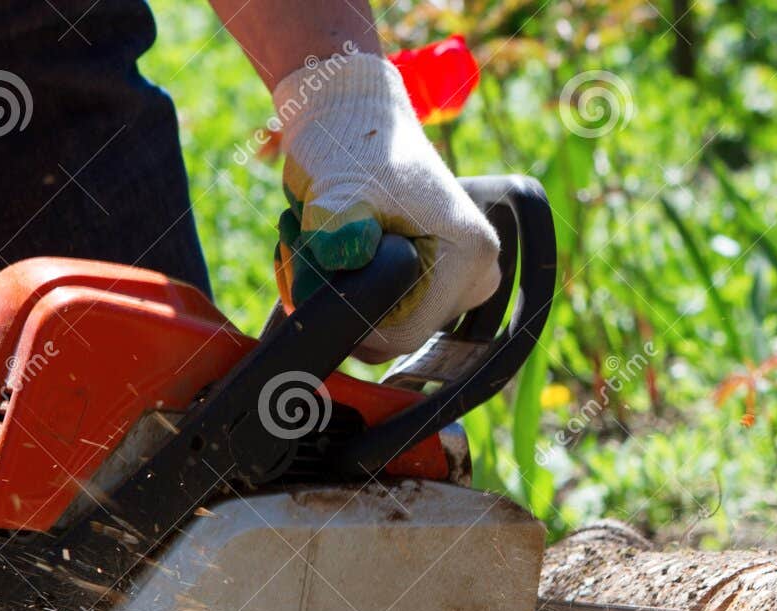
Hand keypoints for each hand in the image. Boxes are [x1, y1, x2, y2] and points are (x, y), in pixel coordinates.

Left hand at [271, 52, 500, 360]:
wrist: (353, 109)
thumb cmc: (352, 143)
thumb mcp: (339, 193)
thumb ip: (336, 244)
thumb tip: (331, 303)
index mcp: (470, 257)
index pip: (402, 335)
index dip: (345, 319)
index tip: (306, 272)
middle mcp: (476, 274)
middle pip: (393, 329)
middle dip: (336, 298)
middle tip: (299, 245)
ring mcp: (460, 278)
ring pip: (385, 320)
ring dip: (335, 289)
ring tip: (308, 235)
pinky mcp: (438, 276)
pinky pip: (387, 307)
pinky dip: (346, 284)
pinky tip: (323, 245)